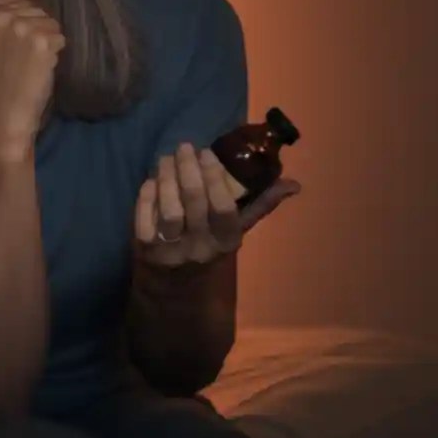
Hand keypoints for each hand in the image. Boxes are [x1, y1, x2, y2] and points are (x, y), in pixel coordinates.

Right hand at [0, 1, 65, 158]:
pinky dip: (55, 54)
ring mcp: (21, 27)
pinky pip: (60, 38)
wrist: (3, 114)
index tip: (13, 48)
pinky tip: (41, 69)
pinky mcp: (41, 40)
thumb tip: (21, 9)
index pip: (17, 4)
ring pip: (50, 23)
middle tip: (23, 58)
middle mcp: (0, 16)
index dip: (21, 25)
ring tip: (31, 64)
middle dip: (35, 31)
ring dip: (47, 42)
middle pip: (35, 11)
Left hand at [134, 143, 300, 267]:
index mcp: (227, 240)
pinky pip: (144, 218)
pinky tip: (152, 180)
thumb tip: (293, 184)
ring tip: (166, 158)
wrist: (174, 289)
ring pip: (168, 209)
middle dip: (188, 168)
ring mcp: (172, 250)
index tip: (207, 153)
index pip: (223, 207)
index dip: (214, 177)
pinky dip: (147, 196)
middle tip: (184, 147)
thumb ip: (260, 206)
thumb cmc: (209, 249)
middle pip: (194, 201)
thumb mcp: (235, 232)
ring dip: (166, 178)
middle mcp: (201, 247)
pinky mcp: (146, 250)